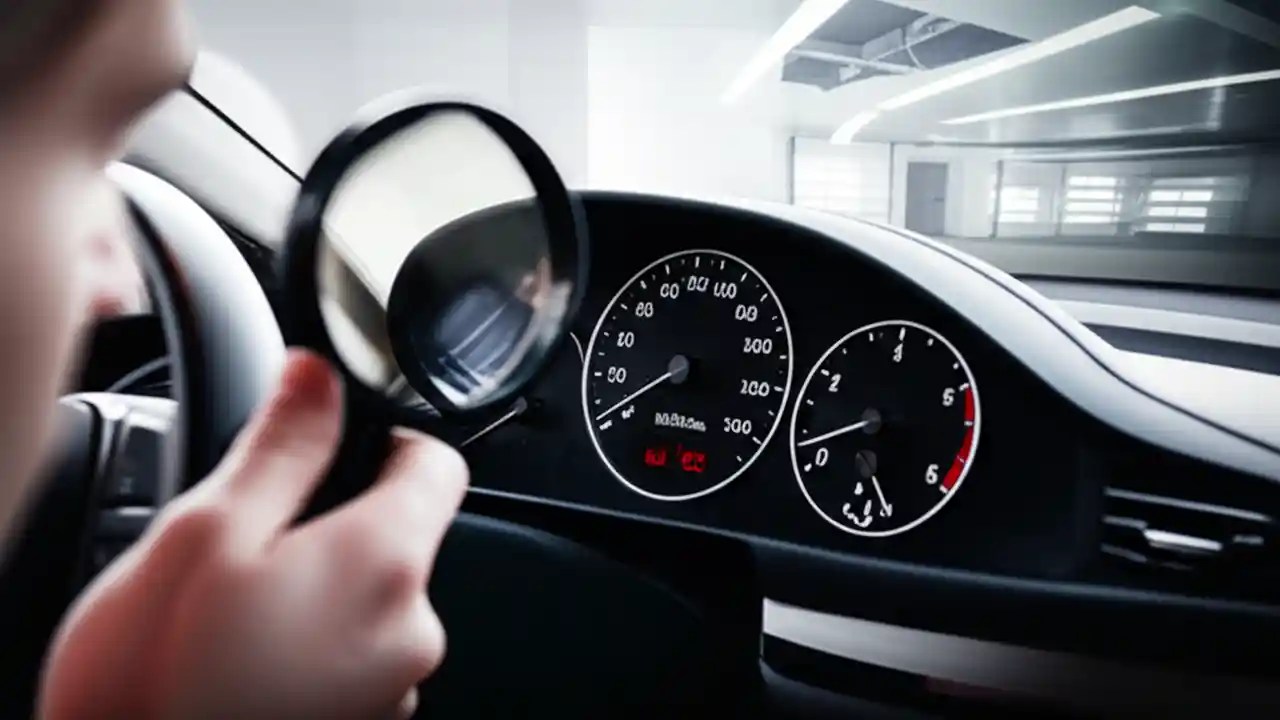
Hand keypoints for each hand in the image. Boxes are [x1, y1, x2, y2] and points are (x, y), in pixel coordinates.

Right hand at [40, 350, 467, 719]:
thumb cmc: (156, 686)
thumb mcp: (203, 535)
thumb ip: (280, 446)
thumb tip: (320, 376)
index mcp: (383, 564)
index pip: (438, 463)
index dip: (384, 440)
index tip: (327, 447)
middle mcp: (410, 632)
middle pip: (397, 535)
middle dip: (327, 526)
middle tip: (243, 551)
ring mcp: (391, 688)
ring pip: (366, 599)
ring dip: (312, 591)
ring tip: (231, 618)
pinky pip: (350, 655)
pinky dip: (306, 645)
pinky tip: (239, 661)